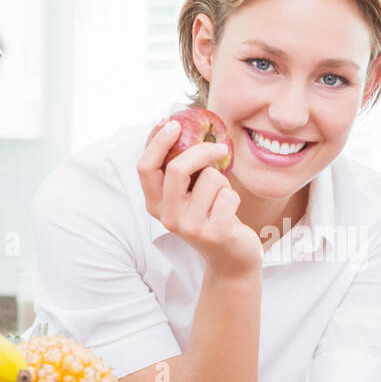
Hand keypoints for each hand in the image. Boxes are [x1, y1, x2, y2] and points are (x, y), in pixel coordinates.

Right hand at [136, 119, 261, 277]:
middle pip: (176, 168)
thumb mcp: (190, 195)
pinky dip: (234, 197)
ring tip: (222, 200)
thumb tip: (181, 126)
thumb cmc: (211, 216)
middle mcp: (167, 217)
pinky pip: (228, 195)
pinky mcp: (213, 233)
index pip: (145, 168)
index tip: (173, 123)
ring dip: (223, 182)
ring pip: (210, 179)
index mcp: (156, 204)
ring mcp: (189, 227)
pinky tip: (230, 213)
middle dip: (202, 150)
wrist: (231, 258)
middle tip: (220, 147)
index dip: (157, 142)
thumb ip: (182, 169)